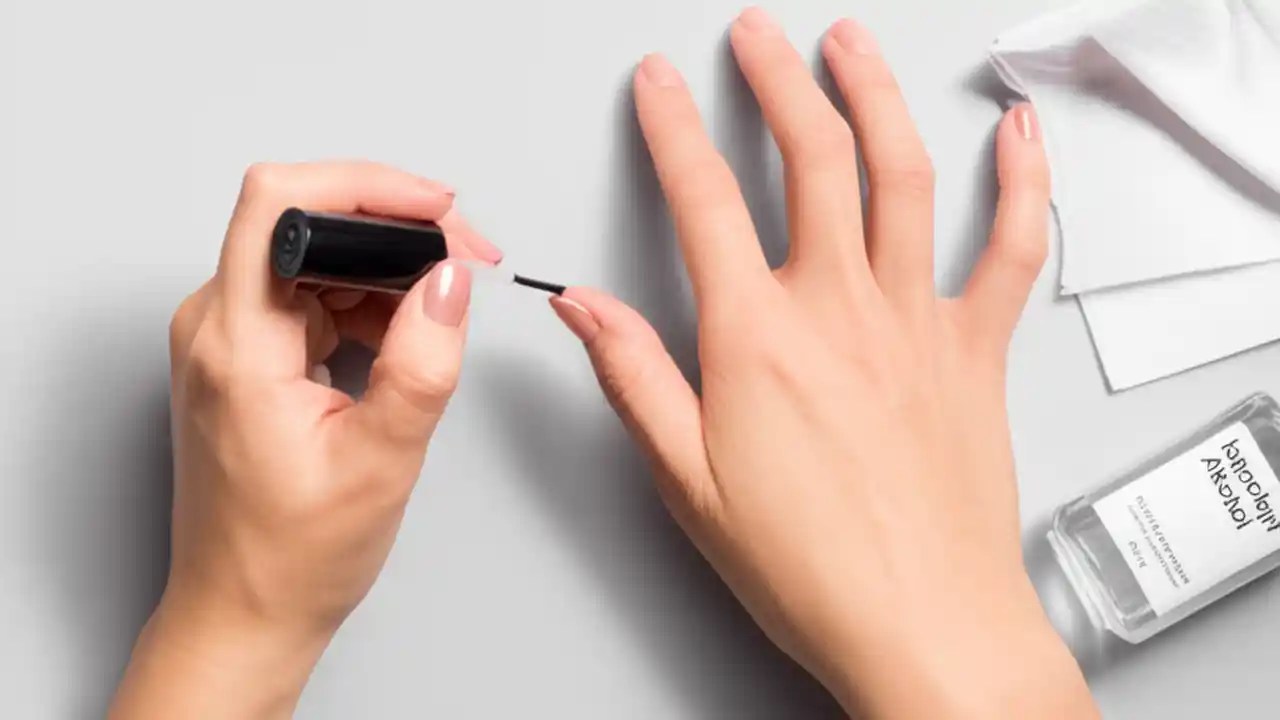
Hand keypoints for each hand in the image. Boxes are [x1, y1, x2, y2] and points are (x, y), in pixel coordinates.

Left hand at [111, 161, 498, 718]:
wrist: (243, 611)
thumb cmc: (292, 555)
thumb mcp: (381, 461)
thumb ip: (422, 363)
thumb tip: (451, 281)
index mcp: (237, 344)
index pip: (280, 202)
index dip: (364, 186)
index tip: (435, 208)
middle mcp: (218, 325)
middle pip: (303, 220)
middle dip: (395, 226)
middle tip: (467, 258)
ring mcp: (229, 337)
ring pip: (313, 255)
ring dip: (387, 266)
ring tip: (443, 306)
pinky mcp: (247, 353)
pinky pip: (310, 294)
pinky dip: (366, 300)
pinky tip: (401, 337)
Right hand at [550, 10, 1095, 718]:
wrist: (923, 626)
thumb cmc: (811, 568)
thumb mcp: (688, 480)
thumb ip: (636, 378)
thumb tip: (587, 310)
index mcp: (760, 340)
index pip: (703, 200)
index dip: (673, 127)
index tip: (659, 85)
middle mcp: (843, 312)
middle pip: (812, 158)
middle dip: (776, 79)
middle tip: (757, 39)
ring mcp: (918, 322)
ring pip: (904, 173)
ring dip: (874, 94)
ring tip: (851, 46)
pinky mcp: (976, 351)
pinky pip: (1010, 248)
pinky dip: (1021, 182)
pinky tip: (1017, 135)